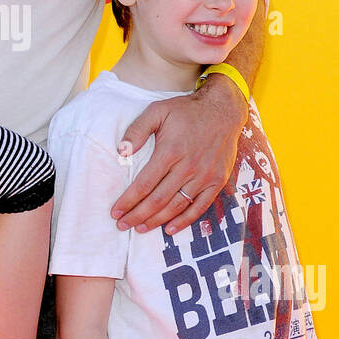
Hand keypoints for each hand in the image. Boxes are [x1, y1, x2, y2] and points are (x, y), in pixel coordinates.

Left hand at [111, 75, 247, 234]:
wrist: (223, 109)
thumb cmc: (186, 111)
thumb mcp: (157, 111)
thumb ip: (137, 130)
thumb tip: (121, 152)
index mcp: (170, 151)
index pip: (144, 184)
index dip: (128, 200)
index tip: (115, 211)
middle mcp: (188, 166)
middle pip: (158, 199)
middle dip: (137, 215)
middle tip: (122, 225)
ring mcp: (204, 176)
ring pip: (176, 206)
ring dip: (157, 220)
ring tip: (140, 229)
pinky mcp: (217, 181)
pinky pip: (200, 206)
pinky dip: (185, 220)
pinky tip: (170, 229)